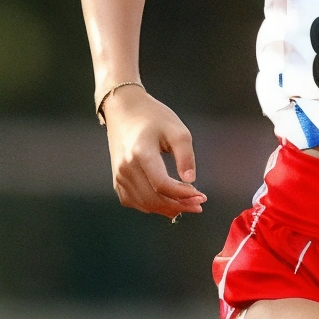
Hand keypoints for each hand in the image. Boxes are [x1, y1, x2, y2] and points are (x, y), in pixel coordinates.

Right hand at [104, 85, 205, 218]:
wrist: (124, 110)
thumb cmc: (153, 117)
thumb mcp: (177, 130)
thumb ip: (186, 155)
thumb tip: (190, 180)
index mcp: (141, 153)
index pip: (162, 185)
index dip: (183, 195)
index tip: (201, 196)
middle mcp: (126, 167)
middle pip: (153, 199)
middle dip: (179, 206)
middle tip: (198, 204)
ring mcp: (119, 175)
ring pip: (145, 204)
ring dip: (167, 209)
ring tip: (187, 204)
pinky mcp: (117, 180)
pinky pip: (134, 202)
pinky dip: (152, 206)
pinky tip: (166, 202)